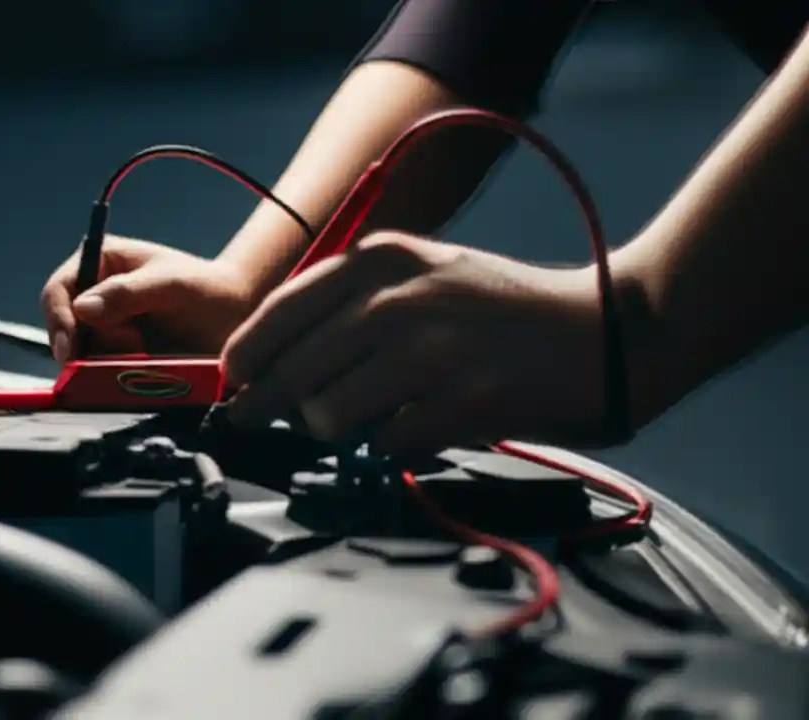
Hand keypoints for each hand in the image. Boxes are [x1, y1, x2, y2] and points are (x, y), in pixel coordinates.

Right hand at [40, 235, 258, 362]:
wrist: (234, 319)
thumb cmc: (206, 288)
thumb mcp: (170, 285)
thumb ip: (127, 293)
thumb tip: (82, 309)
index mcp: (100, 262)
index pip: (58, 290)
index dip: (59, 320)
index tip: (71, 349)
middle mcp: (94, 296)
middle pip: (64, 329)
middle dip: (83, 349)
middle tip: (120, 356)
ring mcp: (104, 330)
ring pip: (80, 357)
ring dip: (100, 366)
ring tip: (143, 357)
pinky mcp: (116, 358)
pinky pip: (99, 375)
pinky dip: (112, 379)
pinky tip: (143, 370)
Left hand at [220, 231, 608, 455]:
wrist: (607, 332)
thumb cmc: (504, 312)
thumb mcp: (423, 277)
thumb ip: (352, 307)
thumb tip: (277, 366)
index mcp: (380, 260)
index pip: (277, 313)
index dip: (245, 357)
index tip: (236, 382)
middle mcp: (398, 298)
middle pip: (290, 372)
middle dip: (266, 408)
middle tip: (256, 424)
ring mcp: (431, 350)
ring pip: (328, 415)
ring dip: (336, 433)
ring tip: (363, 425)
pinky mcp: (464, 402)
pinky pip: (385, 447)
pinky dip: (388, 453)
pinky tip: (411, 436)